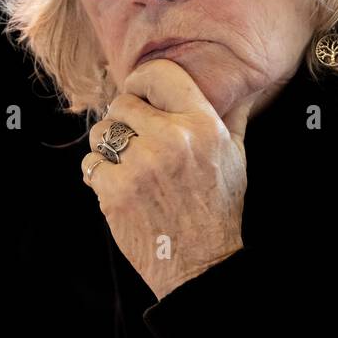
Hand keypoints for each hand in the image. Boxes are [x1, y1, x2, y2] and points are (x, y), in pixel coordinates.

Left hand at [82, 59, 251, 299]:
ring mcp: (141, 166)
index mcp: (204, 125)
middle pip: (122, 103)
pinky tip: (121, 187)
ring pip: (101, 132)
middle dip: (124, 120)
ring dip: (108, 147)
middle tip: (136, 140)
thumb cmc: (218, 206)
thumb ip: (234, 116)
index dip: (142, 81)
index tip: (140, 94)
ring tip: (128, 165)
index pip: (159, 74)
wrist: (200, 262)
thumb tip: (246, 86)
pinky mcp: (116, 191)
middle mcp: (172, 139)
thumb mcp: (236, 156)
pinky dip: (100, 175)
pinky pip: (91, 164)